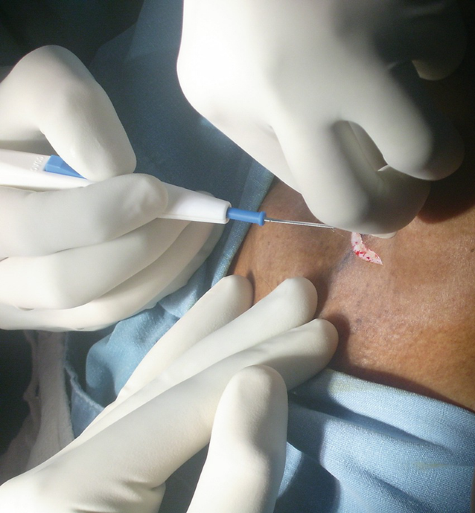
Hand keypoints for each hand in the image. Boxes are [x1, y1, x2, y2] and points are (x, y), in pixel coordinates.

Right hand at [0, 46, 220, 330]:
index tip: (156, 189)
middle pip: (67, 282)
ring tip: (200, 223)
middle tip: (187, 211)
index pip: (37, 228)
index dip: (105, 213)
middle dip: (141, 246)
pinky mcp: (57, 312)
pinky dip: (161, 280)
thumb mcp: (40, 84)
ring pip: (99, 306)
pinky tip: (188, 244)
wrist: (22, 161)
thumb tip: (115, 170)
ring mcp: (22, 300)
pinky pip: (113, 310)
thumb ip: (67, 108)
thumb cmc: (30, 121)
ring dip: (163, 266)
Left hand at [0, 275, 337, 512]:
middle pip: (163, 382)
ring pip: (139, 391)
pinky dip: (169, 380)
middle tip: (299, 292)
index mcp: (73, 494)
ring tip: (237, 292)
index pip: (188, 400)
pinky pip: (130, 420)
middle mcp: (54, 473)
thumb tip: (262, 385)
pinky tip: (188, 352)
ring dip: (198, 340)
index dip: (266, 361)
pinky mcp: (76, 499)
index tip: (324, 331)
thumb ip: (234, 484)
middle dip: (240, 334)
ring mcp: (57, 484)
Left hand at [177, 0, 464, 234]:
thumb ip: (272, 134)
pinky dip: (436, 46)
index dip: (358, 201)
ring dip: (436, 137)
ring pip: (428, 150)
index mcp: (233, 105)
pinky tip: (407, 26)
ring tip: (413, 99)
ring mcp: (350, 47)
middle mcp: (288, 91)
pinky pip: (447, 53)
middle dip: (396, 212)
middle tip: (412, 198)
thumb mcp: (222, 74)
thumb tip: (349, 179)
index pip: (315, 195)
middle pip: (361, 204)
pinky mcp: (403, 9)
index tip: (377, 193)